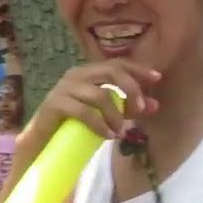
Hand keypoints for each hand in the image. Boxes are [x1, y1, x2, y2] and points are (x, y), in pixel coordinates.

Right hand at [26, 60, 161, 142]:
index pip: (117, 63)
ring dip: (116, 115)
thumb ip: (129, 107)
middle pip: (111, 72)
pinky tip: (108, 135)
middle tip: (139, 110)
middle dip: (131, 89)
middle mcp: (76, 75)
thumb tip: (154, 105)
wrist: (44, 138)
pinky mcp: (54, 104)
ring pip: (100, 94)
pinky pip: (84, 112)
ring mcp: (64, 88)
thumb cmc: (78, 122)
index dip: (138, 69)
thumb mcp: (108, 113)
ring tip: (119, 131)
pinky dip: (100, 124)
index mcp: (89, 72)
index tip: (157, 78)